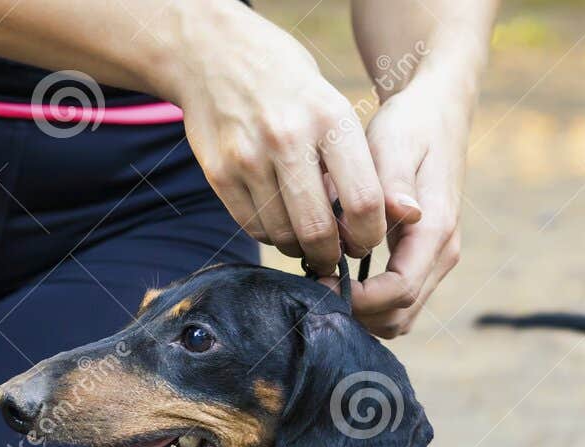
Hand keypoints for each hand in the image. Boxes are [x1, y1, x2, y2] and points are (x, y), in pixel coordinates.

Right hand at [168, 5, 385, 274]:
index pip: (363, 201)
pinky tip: (279, 222)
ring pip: (283, 235)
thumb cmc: (286, 83)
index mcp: (329, 118)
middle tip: (334, 255)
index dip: (368, 235)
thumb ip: (350, 159)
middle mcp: (288, 139)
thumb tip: (371, 222)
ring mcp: (248, 158)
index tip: (364, 241)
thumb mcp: (330, 103)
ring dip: (299, 248)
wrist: (213, 53)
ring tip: (306, 238)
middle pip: (318, 229)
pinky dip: (271, 235)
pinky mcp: (219, 174)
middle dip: (331, 255)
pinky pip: (253, 228)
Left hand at [345, 78, 469, 337]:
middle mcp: (442, 253)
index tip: (321, 281)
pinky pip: (397, 301)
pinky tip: (337, 278)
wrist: (436, 111)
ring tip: (322, 286)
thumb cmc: (410, 124)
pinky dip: (368, 303)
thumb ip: (395, 181)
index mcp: (435, 229)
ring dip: (360, 314)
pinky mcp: (423, 258)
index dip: (359, 299)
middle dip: (355, 314)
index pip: (400, 290)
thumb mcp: (397, 141)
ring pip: (399, 316)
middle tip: (314, 290)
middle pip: (399, 315)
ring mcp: (435, 259)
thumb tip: (403, 211)